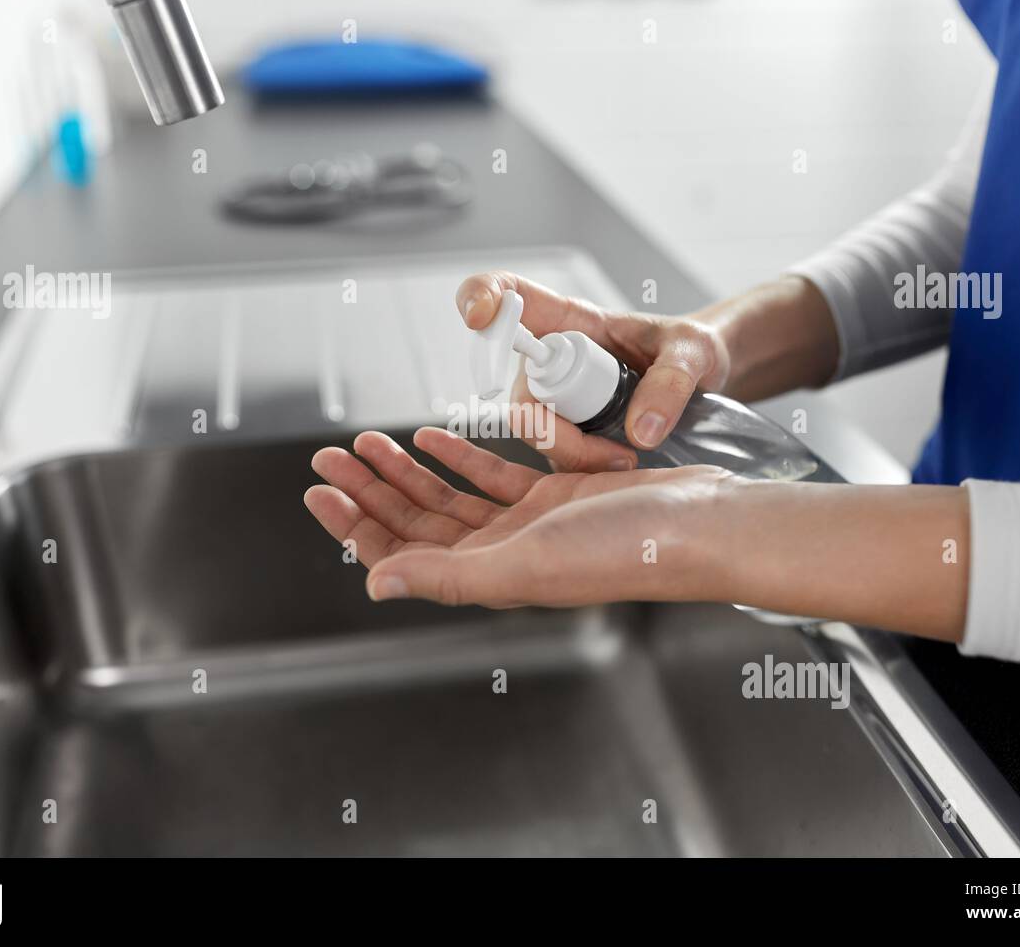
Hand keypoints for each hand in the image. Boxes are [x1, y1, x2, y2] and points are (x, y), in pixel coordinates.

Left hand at [303, 428, 735, 606]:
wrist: (700, 523)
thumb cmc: (625, 549)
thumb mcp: (525, 563)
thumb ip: (447, 575)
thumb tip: (374, 583)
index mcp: (488, 577)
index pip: (401, 552)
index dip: (355, 524)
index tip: (318, 489)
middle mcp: (502, 554)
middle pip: (416, 522)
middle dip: (369, 489)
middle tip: (327, 456)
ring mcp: (528, 524)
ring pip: (448, 497)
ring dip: (405, 470)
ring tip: (367, 442)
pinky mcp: (556, 495)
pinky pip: (493, 474)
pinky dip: (459, 455)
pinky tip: (431, 437)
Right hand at [454, 272, 731, 471]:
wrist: (705, 385)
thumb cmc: (691, 351)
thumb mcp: (692, 353)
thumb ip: (671, 383)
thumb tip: (640, 431)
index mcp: (574, 322)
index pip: (512, 295)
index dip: (483, 296)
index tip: (480, 317)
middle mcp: (553, 361)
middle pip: (519, 397)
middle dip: (554, 431)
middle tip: (616, 451)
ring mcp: (556, 404)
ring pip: (536, 436)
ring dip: (577, 458)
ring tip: (629, 460)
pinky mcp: (567, 439)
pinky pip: (557, 463)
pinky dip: (585, 472)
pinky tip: (622, 469)